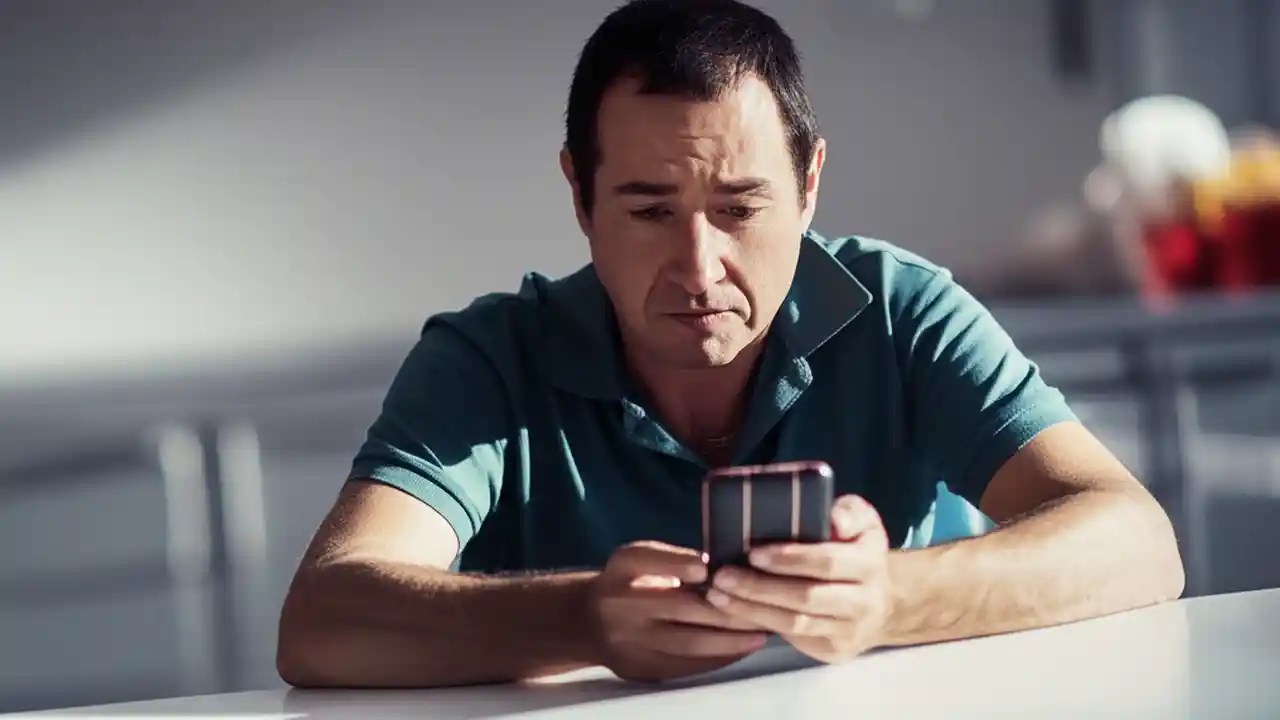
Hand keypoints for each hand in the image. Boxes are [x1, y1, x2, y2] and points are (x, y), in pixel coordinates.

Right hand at [587, 541, 769, 681]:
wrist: (585, 621)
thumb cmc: (628, 581)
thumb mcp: (640, 559)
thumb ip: (673, 559)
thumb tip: (727, 566)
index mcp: (622, 567)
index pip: (647, 560)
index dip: (677, 562)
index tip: (708, 566)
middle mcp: (619, 603)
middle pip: (679, 607)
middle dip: (726, 608)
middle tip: (762, 605)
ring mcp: (627, 640)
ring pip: (688, 643)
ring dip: (730, 639)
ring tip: (761, 633)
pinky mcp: (638, 668)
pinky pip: (685, 666)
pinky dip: (717, 658)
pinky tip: (740, 650)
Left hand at [703, 495, 890, 663]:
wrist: (883, 603)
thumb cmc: (858, 551)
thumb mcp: (864, 522)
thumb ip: (849, 513)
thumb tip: (834, 520)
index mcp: (869, 564)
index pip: (827, 562)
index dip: (790, 559)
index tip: (754, 553)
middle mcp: (864, 602)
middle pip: (806, 597)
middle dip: (760, 587)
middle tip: (723, 575)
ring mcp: (848, 630)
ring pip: (795, 623)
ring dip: (751, 609)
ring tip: (718, 594)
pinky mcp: (832, 650)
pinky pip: (792, 639)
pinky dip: (759, 623)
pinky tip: (732, 610)